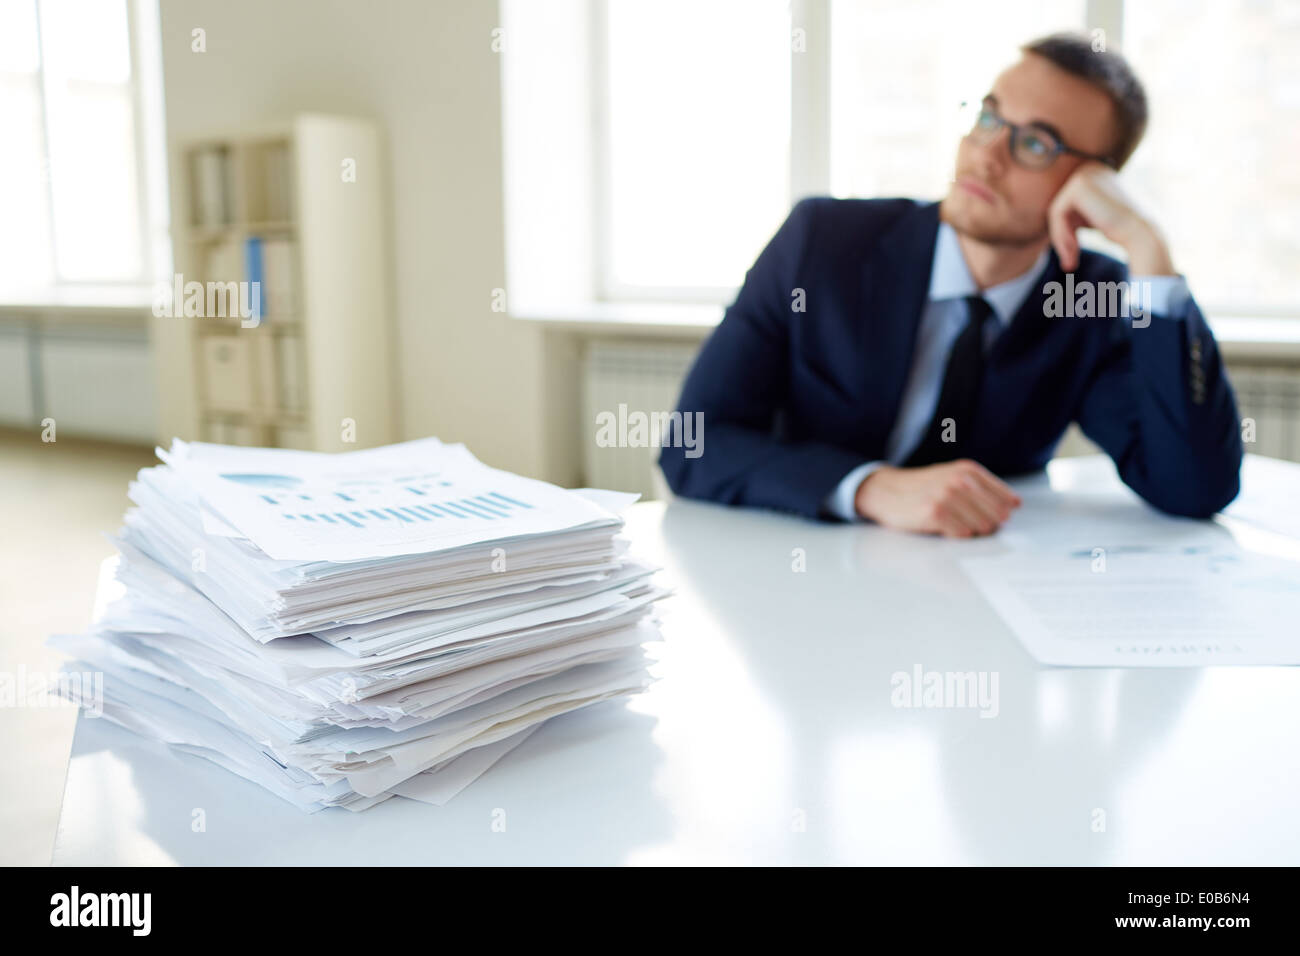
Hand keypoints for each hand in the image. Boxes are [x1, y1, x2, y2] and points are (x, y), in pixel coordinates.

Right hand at [854, 459, 1021, 537]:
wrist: (885, 491)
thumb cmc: (923, 489)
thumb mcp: (953, 477)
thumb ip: (983, 488)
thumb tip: (1015, 505)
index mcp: (968, 470)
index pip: (1006, 499)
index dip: (1003, 514)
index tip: (998, 520)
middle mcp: (959, 480)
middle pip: (997, 516)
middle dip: (988, 525)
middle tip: (968, 524)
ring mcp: (946, 496)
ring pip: (982, 527)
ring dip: (972, 532)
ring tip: (954, 525)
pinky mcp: (934, 513)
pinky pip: (962, 534)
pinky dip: (957, 536)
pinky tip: (944, 528)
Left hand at [1048, 162, 1174, 275]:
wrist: (1141, 234)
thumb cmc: (1121, 231)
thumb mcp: (1094, 217)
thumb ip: (1079, 212)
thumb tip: (1056, 216)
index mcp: (1096, 172)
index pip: (1068, 204)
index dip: (1068, 230)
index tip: (1073, 253)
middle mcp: (1091, 168)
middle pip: (1060, 207)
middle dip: (1063, 235)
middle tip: (1070, 263)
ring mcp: (1084, 174)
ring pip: (1056, 212)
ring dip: (1062, 239)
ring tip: (1071, 261)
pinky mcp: (1079, 186)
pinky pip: (1056, 213)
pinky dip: (1061, 234)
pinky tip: (1073, 249)